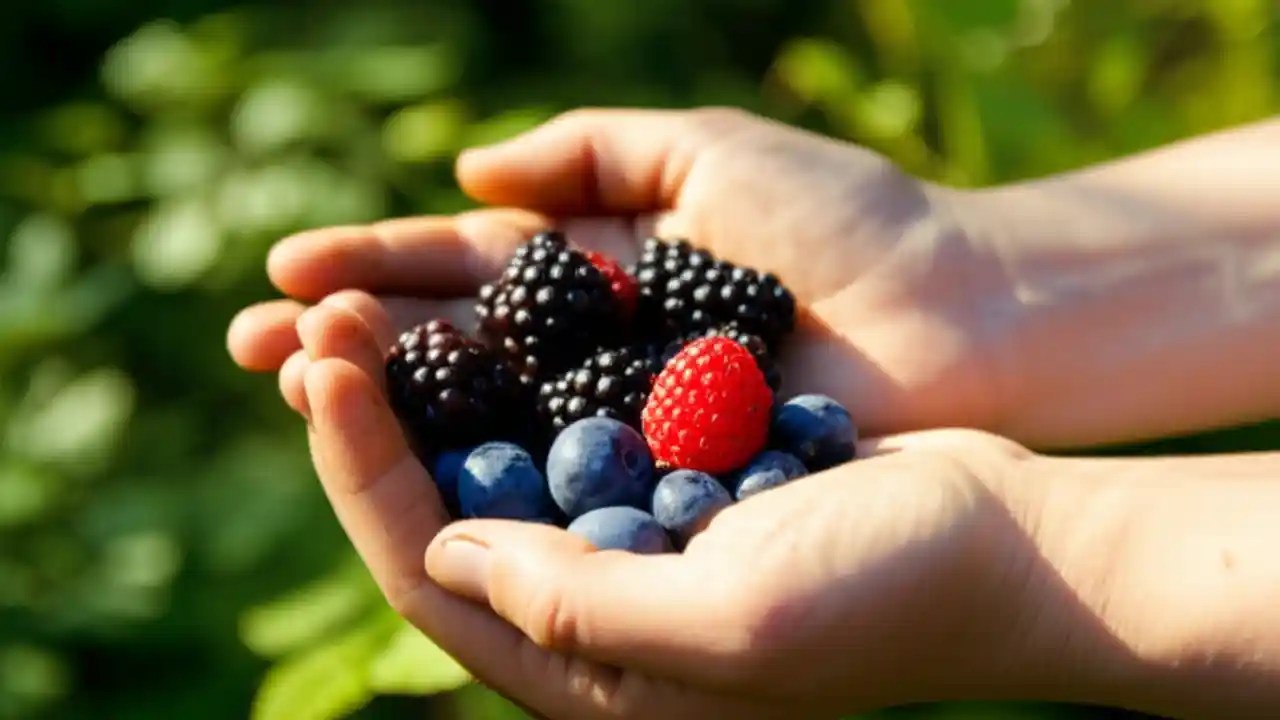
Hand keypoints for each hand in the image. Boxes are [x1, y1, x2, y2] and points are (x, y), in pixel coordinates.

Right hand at [226, 107, 1014, 434]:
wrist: (962, 317)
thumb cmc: (849, 226)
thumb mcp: (710, 155)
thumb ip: (592, 152)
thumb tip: (467, 168)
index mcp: (602, 268)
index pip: (465, 270)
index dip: (376, 270)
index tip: (288, 275)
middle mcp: (597, 351)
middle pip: (454, 348)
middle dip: (355, 345)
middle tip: (254, 346)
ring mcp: (624, 422)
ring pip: (487, 419)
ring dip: (392, 410)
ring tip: (299, 395)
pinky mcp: (661, 483)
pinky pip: (557, 480)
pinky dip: (482, 472)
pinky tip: (405, 467)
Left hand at [288, 298, 1073, 717]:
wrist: (1011, 543)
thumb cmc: (895, 593)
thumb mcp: (739, 619)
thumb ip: (587, 607)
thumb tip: (448, 548)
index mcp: (595, 683)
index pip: (433, 578)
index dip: (362, 476)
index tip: (325, 376)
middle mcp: (600, 624)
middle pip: (445, 516)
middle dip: (375, 424)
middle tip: (326, 322)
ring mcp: (634, 552)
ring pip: (494, 469)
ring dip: (434, 391)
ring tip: (374, 309)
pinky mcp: (670, 492)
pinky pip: (566, 434)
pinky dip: (518, 380)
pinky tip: (485, 318)